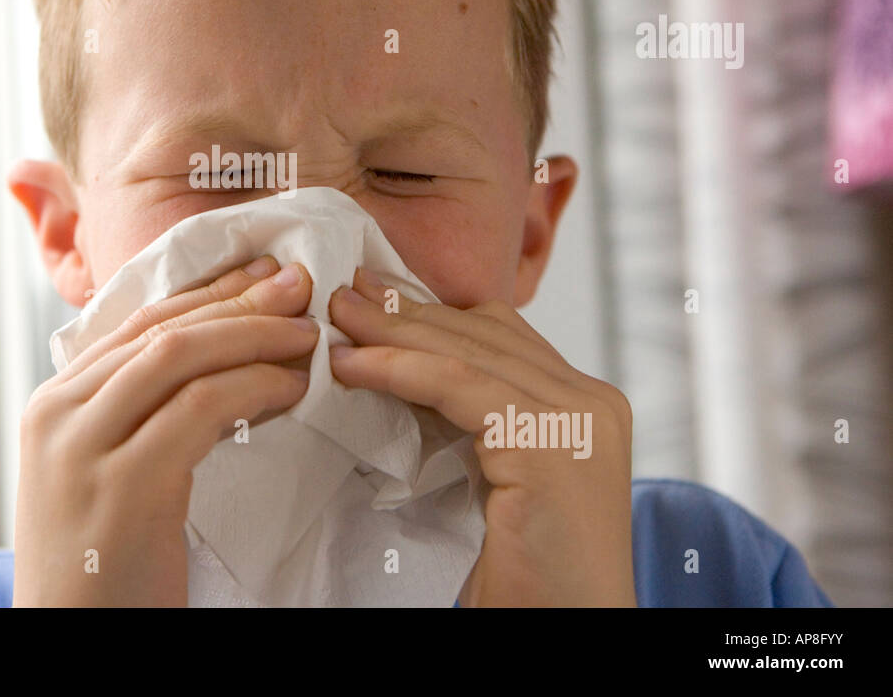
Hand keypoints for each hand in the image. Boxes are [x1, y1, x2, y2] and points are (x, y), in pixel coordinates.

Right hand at [13, 256, 318, 605]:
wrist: (66, 641)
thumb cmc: (101, 565)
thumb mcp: (102, 472)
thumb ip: (136, 414)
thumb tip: (221, 358)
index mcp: (52, 403)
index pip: (138, 324)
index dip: (207, 292)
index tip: (261, 274)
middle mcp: (57, 413)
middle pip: (161, 330)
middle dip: (238, 300)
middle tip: (298, 283)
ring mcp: (84, 447)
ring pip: (180, 355)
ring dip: (254, 336)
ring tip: (307, 336)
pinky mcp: (125, 485)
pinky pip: (201, 409)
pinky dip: (253, 388)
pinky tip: (289, 389)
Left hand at [328, 269, 635, 605]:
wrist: (565, 635)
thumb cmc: (526, 573)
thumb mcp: (496, 475)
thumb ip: (473, 421)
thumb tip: (401, 369)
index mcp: (587, 406)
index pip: (501, 335)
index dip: (432, 311)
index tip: (372, 294)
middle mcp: (594, 402)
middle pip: (483, 334)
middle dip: (404, 311)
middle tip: (342, 291)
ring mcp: (580, 421)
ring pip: (466, 353)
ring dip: (390, 332)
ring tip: (333, 321)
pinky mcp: (552, 448)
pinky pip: (459, 388)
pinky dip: (398, 370)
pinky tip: (352, 365)